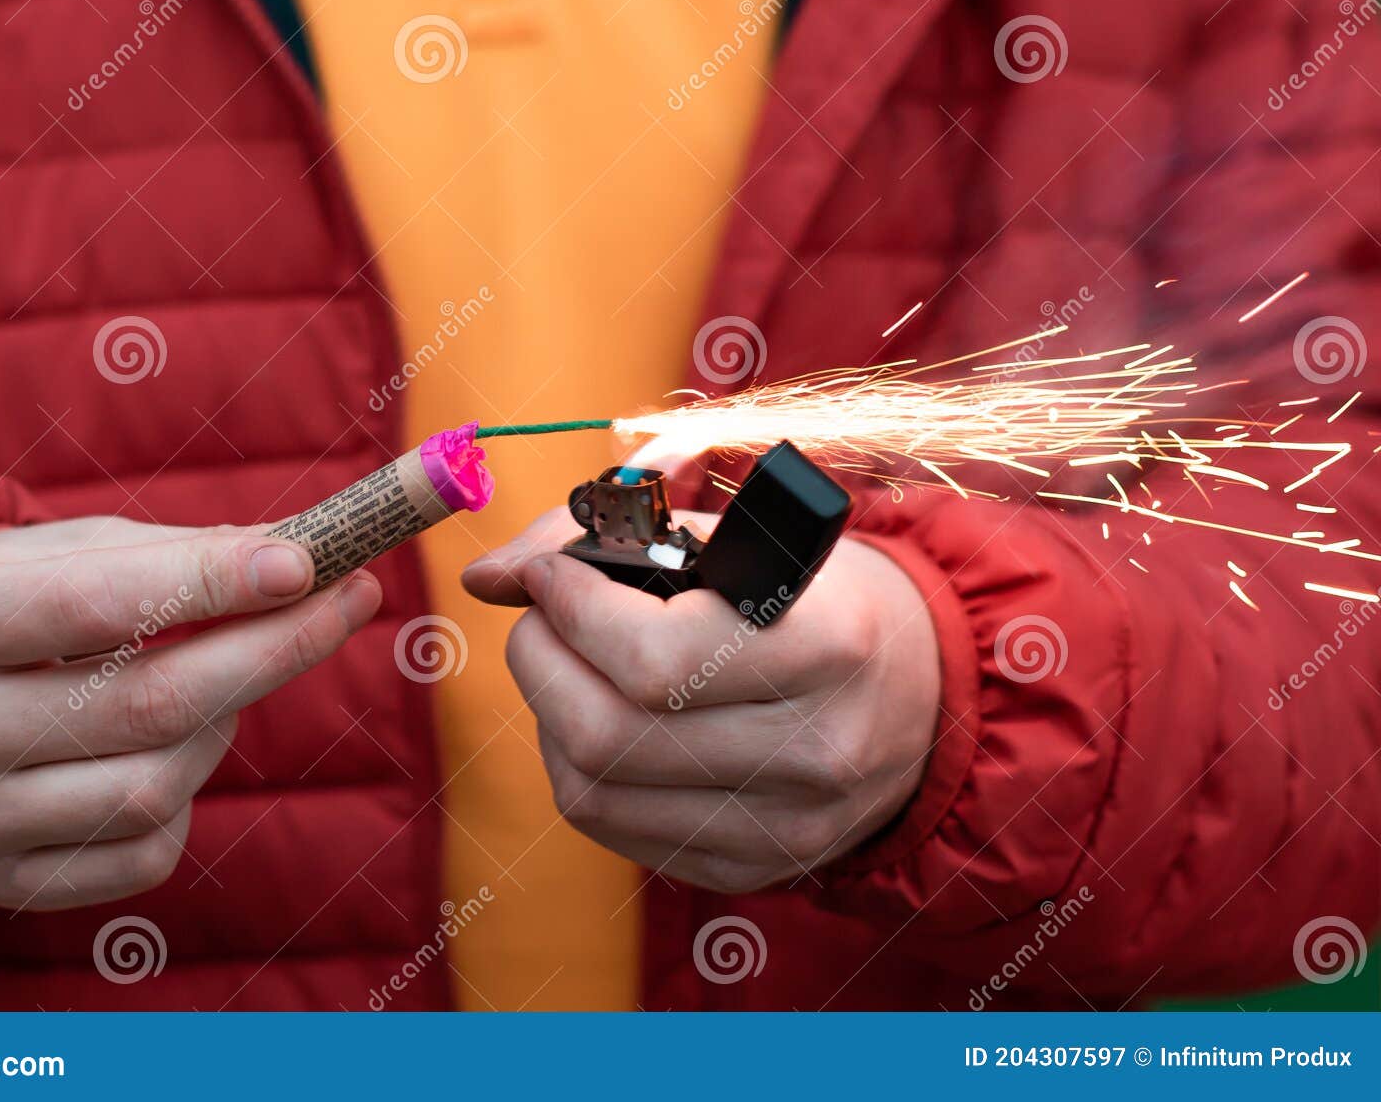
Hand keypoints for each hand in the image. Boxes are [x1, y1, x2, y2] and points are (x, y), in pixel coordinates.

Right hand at [0, 516, 380, 910]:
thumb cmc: (17, 602)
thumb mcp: (73, 549)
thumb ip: (180, 553)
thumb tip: (301, 562)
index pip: (93, 605)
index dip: (208, 583)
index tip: (305, 562)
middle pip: (150, 705)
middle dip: (273, 650)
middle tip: (350, 600)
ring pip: (158, 787)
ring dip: (223, 726)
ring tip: (218, 680)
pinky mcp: (10, 881)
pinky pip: (150, 851)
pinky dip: (188, 798)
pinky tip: (170, 749)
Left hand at [462, 508, 939, 893]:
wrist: (924, 695)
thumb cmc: (816, 597)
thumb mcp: (737, 539)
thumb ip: (607, 537)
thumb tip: (485, 576)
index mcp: (827, 648)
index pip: (655, 658)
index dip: (572, 610)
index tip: (549, 574)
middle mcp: (813, 751)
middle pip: (608, 735)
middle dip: (539, 661)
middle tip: (540, 618)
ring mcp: (785, 828)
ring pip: (593, 793)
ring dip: (547, 716)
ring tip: (568, 666)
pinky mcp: (753, 871)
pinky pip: (614, 831)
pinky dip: (578, 767)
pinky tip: (599, 720)